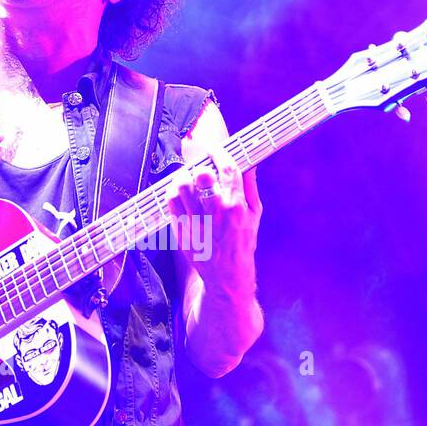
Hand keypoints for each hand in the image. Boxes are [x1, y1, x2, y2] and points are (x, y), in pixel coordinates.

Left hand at [165, 146, 261, 292]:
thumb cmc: (243, 243)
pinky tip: (180, 191)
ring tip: (189, 177)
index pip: (226, 168)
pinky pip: (171, 203)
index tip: (216, 151)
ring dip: (184, 176)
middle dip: (202, 166)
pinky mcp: (182, 231)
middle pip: (202, 175)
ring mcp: (196, 222)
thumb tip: (249, 164)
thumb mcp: (255, 215)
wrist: (227, 274)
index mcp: (236, 206)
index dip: (219, 154)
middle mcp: (215, 212)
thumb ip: (250, 187)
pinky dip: (174, 192)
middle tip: (202, 166)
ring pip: (182, 186)